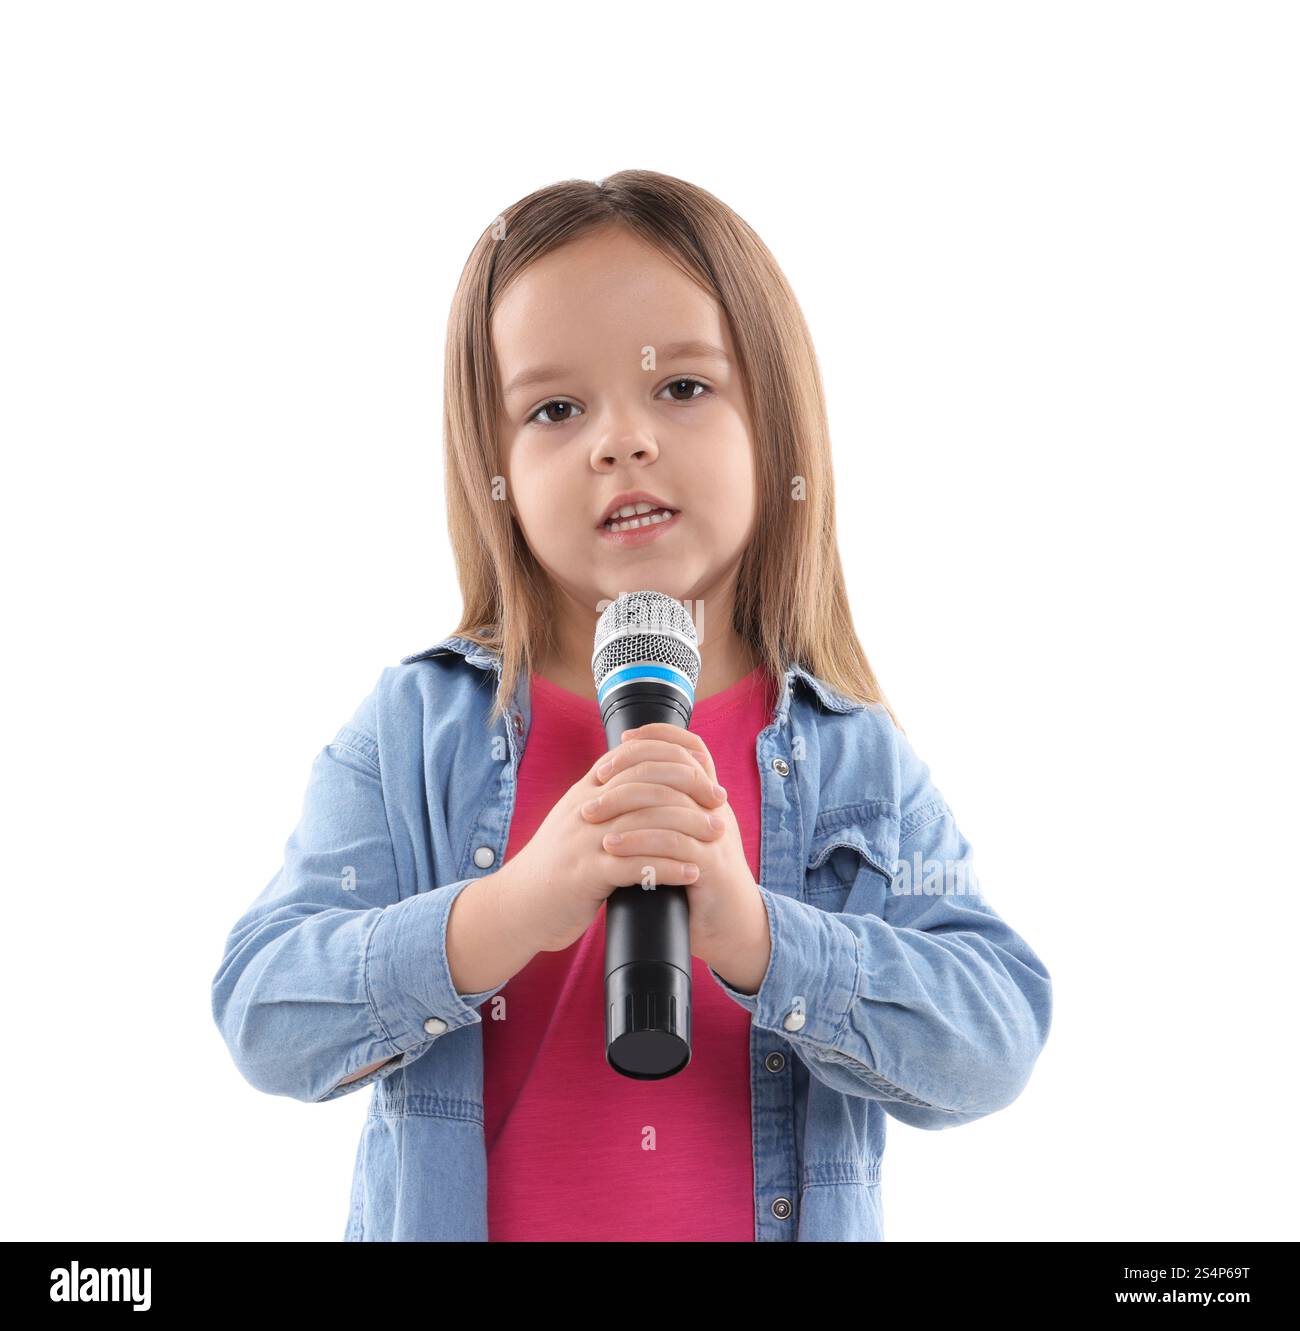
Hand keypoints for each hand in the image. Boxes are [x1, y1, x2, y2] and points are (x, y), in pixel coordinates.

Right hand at [495, 733, 723, 955]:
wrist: (517, 905)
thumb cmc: (556, 865)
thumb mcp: (577, 819)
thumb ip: (607, 798)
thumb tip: (649, 781)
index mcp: (586, 791)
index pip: (636, 757)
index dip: (676, 763)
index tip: (707, 778)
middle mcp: (585, 809)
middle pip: (645, 783)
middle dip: (689, 790)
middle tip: (720, 804)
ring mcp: (584, 840)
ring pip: (645, 822)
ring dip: (687, 828)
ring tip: (715, 837)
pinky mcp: (585, 874)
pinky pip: (635, 866)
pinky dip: (668, 867)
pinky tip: (691, 872)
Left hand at [585, 723, 769, 986]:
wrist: (731, 929)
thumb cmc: (698, 884)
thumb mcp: (682, 839)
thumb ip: (664, 814)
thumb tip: (623, 790)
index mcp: (708, 799)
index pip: (691, 749)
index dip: (660, 736)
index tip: (623, 739)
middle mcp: (715, 810)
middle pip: (676, 770)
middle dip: (631, 769)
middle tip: (595, 778)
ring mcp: (716, 836)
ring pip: (671, 804)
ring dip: (625, 805)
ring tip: (591, 815)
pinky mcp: (711, 866)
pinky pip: (673, 844)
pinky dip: (639, 841)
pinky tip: (613, 847)